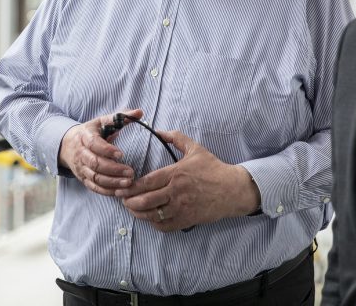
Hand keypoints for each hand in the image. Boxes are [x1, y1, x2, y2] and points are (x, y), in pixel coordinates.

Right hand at [58, 109, 142, 195]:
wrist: (67, 145)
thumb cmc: (90, 132)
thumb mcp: (102, 121)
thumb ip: (121, 117)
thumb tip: (140, 112)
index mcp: (85, 136)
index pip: (94, 144)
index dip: (107, 150)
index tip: (121, 154)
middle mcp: (81, 153)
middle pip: (95, 163)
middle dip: (114, 169)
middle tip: (131, 172)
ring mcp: (81, 168)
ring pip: (95, 178)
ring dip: (112, 182)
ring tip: (129, 182)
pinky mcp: (83, 178)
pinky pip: (94, 187)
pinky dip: (107, 191)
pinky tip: (120, 191)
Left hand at [116, 129, 258, 231]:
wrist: (233, 189)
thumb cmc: (213, 168)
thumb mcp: (195, 149)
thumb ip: (176, 138)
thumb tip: (160, 131)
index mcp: (176, 173)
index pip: (147, 182)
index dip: (131, 187)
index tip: (122, 187)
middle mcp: (176, 192)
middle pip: (145, 201)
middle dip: (129, 202)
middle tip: (123, 200)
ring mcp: (181, 208)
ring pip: (152, 215)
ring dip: (138, 214)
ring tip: (132, 210)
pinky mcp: (187, 220)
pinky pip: (165, 226)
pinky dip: (154, 223)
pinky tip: (150, 218)